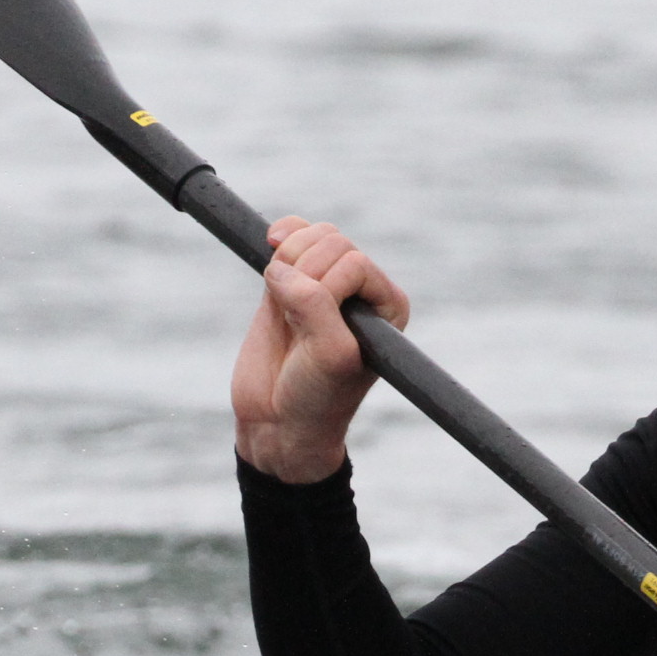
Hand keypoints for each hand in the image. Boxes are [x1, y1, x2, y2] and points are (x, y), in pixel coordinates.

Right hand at [231, 216, 408, 484]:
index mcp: (387, 305)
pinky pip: (291, 233)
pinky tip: (269, 246)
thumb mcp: (328, 354)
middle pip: (330, 243)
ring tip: (282, 311)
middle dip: (303, 276)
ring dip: (287, 263)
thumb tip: (278, 267)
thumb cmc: (316, 396)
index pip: (355, 262)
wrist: (278, 422)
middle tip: (295, 325)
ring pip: (309, 237)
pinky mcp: (292, 281)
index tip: (316, 332)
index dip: (326, 288)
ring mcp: (326, 281)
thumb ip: (314, 304)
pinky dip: (278, 238)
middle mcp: (362, 289)